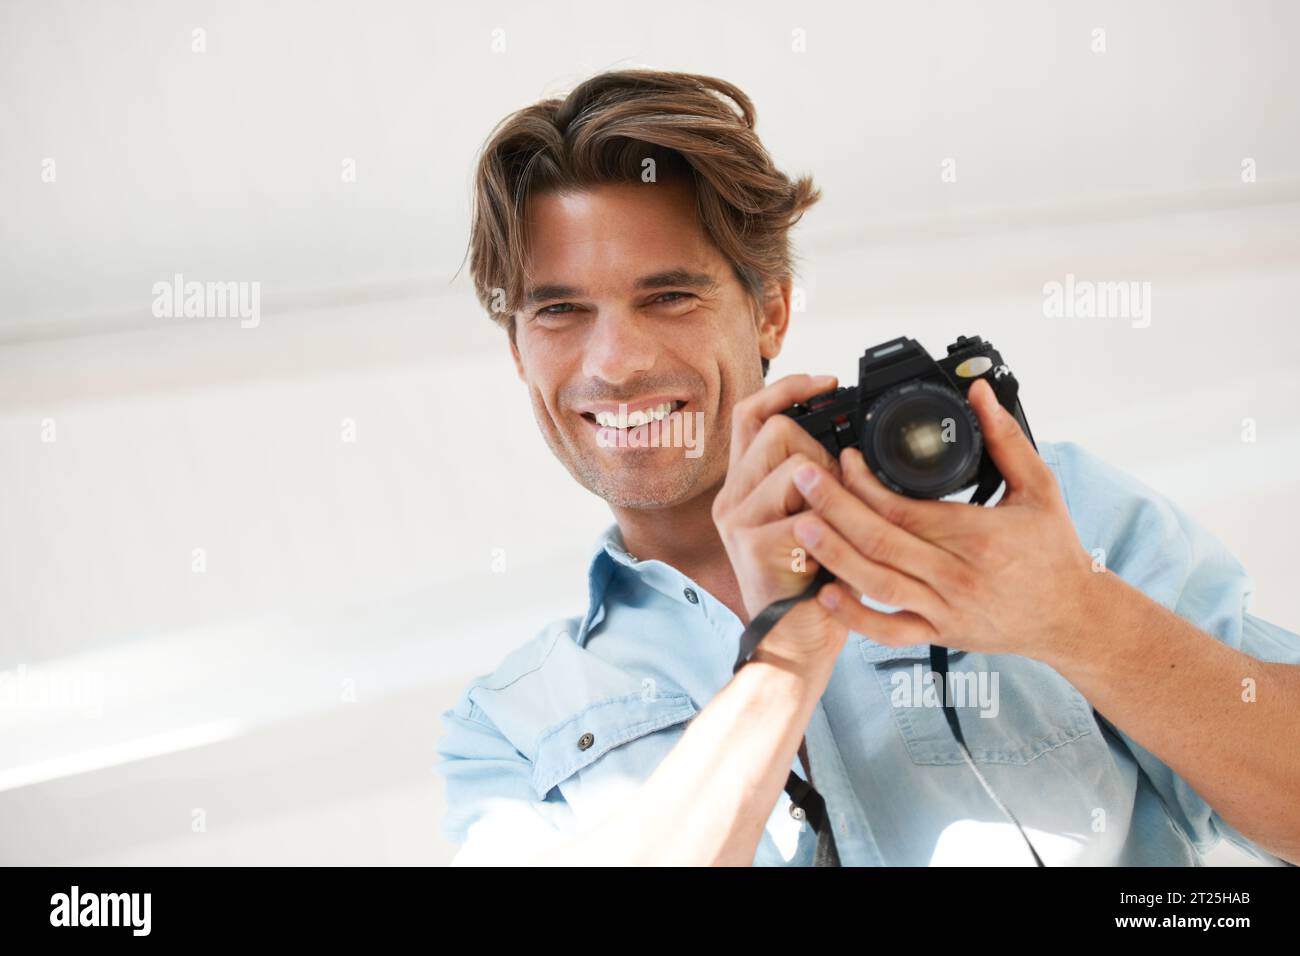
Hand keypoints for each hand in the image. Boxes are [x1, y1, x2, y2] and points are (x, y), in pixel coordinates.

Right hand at [712, 373, 857, 670]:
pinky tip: (827, 554)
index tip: (828, 382)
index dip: (788, 388)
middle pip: (778, 430)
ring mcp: (736, 519)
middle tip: (834, 500)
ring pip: (795, 465)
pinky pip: (806, 508)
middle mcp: (730, 497)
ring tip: (831, 531)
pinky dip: (831, 527)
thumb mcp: (815, 519)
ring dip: (829, 492)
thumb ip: (817, 478)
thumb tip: (848, 440)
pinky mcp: (751, 544)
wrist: (797, 644)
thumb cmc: (815, 585)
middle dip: (821, 455)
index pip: (752, 413)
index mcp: (742, 486)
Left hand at [787, 378, 1095, 659]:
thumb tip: (980, 393)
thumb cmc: (1055, 551)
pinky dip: (855, 616)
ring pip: (877, 584)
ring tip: (799, 526)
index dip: (866, 483)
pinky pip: (889, 631)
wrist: (1073, 618)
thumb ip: (1005, 439)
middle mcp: (957, 576)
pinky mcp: (939, 635)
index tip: (844, 457)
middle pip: (881, 541)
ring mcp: (946, 610)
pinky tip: (825, 593)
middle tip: (801, 477)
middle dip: (835, 507)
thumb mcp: (1039, 488)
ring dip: (833, 555)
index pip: (905, 507)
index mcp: (978, 536)